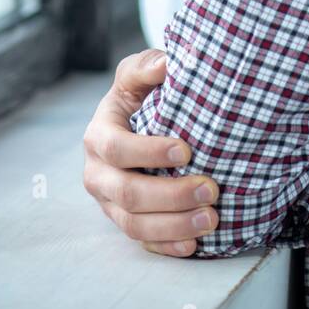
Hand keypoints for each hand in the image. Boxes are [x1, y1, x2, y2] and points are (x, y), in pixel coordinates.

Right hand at [83, 48, 218, 257]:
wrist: (134, 121)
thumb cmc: (138, 95)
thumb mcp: (137, 74)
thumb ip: (147, 66)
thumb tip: (166, 62)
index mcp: (98, 135)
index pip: (117, 148)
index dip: (150, 152)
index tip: (187, 151)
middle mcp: (98, 173)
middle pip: (128, 193)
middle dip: (170, 195)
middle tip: (211, 189)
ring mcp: (109, 202)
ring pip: (134, 224)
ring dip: (174, 225)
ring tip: (211, 219)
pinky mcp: (124, 220)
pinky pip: (142, 242)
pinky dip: (167, 246)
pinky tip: (194, 244)